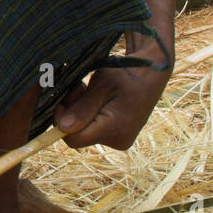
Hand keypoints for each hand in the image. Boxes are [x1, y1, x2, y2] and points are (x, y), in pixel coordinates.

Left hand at [54, 62, 168, 148]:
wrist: (151, 71)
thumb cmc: (127, 74)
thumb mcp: (102, 87)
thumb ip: (82, 108)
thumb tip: (62, 128)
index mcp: (115, 130)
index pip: (74, 138)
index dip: (61, 120)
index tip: (63, 99)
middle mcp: (118, 141)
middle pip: (79, 134)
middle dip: (72, 112)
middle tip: (79, 88)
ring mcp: (120, 139)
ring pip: (85, 130)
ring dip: (80, 111)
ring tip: (89, 90)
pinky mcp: (119, 134)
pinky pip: (95, 128)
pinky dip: (90, 113)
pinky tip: (96, 98)